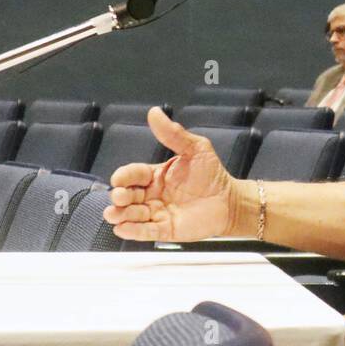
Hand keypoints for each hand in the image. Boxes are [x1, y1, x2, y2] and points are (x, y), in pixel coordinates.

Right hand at [102, 107, 239, 242]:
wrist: (230, 200)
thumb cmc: (213, 175)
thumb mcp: (196, 149)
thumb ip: (174, 134)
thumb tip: (155, 113)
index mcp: (155, 175)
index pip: (133, 175)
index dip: (124, 177)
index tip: (119, 179)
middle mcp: (152, 195)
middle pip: (127, 196)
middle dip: (119, 197)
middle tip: (119, 197)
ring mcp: (158, 213)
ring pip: (132, 215)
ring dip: (121, 215)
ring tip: (114, 214)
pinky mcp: (166, 230)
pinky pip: (146, 232)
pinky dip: (133, 232)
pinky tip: (123, 229)